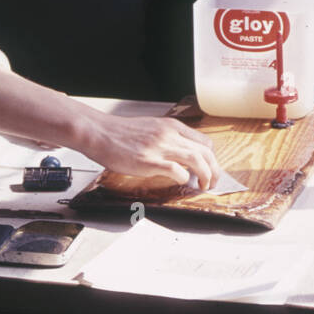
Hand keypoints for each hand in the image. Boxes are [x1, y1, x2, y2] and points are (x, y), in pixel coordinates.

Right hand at [83, 115, 221, 190]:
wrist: (99, 132)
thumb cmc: (120, 133)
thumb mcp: (151, 128)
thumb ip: (167, 138)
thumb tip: (180, 154)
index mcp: (171, 126)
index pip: (204, 142)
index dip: (212, 158)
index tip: (210, 169)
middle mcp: (170, 135)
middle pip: (206, 152)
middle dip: (215, 170)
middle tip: (212, 182)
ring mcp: (160, 147)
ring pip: (198, 160)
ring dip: (206, 176)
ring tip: (204, 186)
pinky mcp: (150, 161)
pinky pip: (177, 170)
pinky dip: (185, 179)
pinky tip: (182, 182)